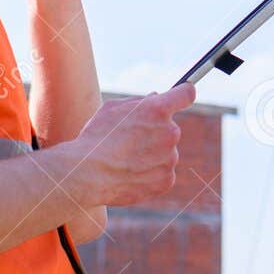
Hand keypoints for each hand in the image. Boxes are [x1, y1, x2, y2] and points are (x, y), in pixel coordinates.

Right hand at [61, 83, 195, 207]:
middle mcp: (170, 132)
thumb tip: (156, 98)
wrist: (87, 174)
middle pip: (170, 128)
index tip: (182, 95)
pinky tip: (131, 173)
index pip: (186, 94)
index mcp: (158, 109)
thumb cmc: (96, 138)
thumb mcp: (112, 108)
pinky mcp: (166, 180)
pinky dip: (150, 174)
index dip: (183, 93)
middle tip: (130, 141)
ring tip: (126, 160)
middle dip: (155, 132)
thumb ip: (139, 101)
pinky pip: (162, 173)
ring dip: (151, 155)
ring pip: (166, 153)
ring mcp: (170, 158)